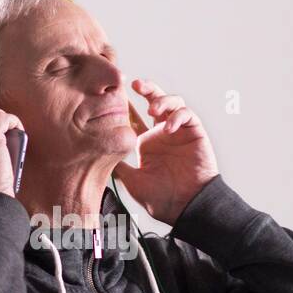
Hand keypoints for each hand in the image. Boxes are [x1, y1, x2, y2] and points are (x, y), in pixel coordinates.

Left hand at [113, 78, 218, 224]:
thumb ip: (118, 166)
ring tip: (153, 109)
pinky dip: (178, 115)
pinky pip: (188, 114)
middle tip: (135, 85)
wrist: (187, 207)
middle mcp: (162, 133)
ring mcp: (179, 131)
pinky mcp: (195, 132)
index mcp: (146, 142)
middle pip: (155, 100)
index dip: (126, 105)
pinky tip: (168, 127)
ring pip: (173, 102)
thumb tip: (97, 155)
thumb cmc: (161, 199)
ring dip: (163, 100)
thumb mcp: (132, 181)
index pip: (135, 116)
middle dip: (146, 89)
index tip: (114, 96)